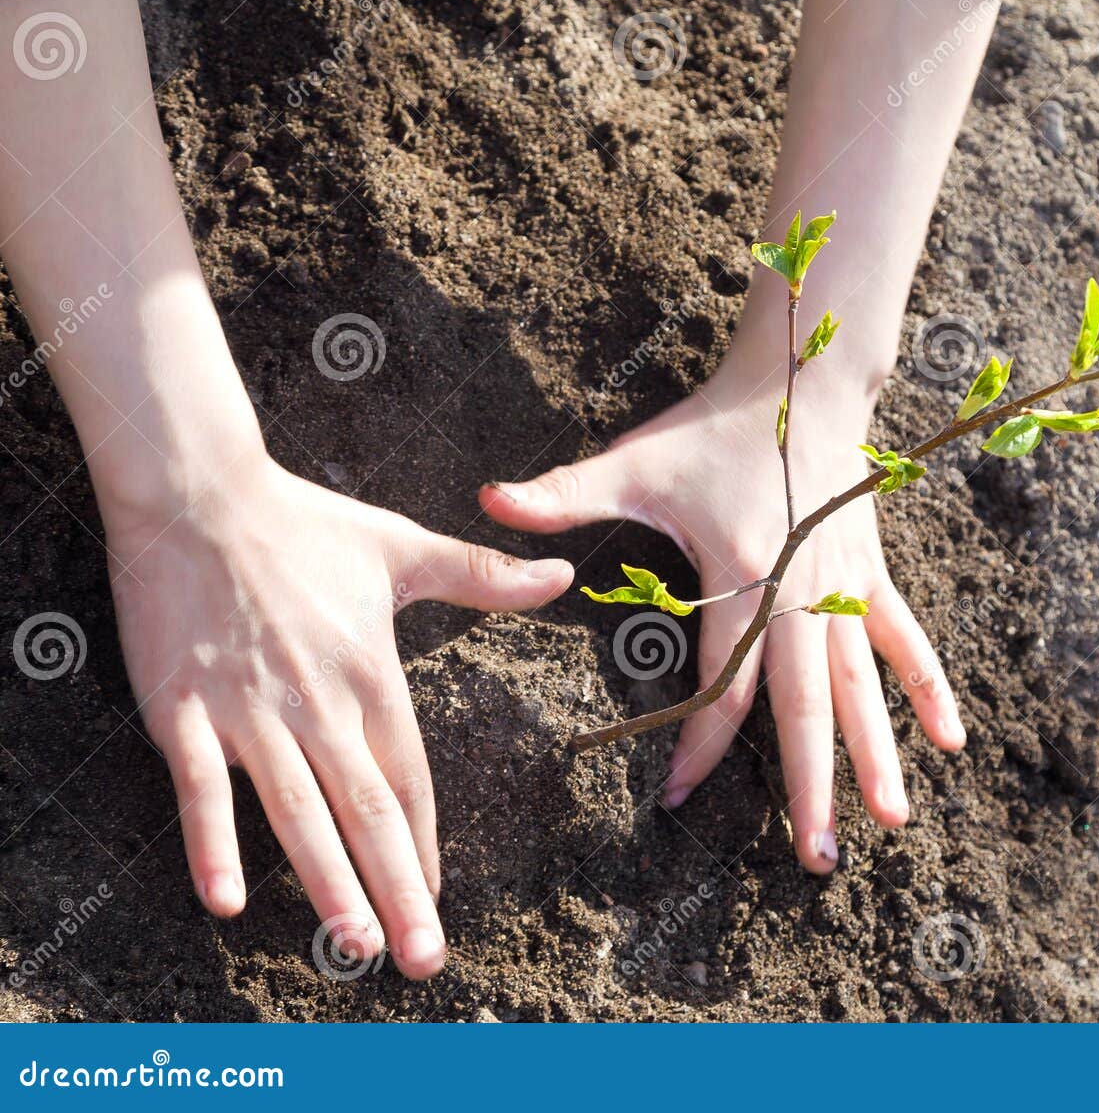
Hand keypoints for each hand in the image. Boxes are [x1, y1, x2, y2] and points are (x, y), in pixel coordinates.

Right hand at [106, 454, 571, 977]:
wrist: (198, 491)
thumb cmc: (303, 524)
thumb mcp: (404, 547)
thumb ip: (484, 576)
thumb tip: (563, 576)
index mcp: (372, 674)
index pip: (409, 780)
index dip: (427, 844)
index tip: (440, 901)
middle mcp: (318, 704)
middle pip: (368, 812)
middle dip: (399, 890)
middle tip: (421, 960)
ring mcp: (249, 711)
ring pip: (298, 812)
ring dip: (328, 883)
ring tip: (356, 944)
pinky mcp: (183, 710)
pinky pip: (200, 790)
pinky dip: (212, 845)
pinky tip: (227, 902)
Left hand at [479, 366, 964, 873]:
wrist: (798, 385)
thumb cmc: (712, 429)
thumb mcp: (634, 461)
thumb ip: (564, 492)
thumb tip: (488, 500)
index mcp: (742, 572)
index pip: (723, 679)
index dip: (701, 741)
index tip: (680, 793)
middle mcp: (800, 589)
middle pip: (805, 703)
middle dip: (810, 783)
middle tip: (817, 856)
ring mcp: (843, 585)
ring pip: (862, 683)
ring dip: (878, 752)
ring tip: (891, 819)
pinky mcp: (869, 574)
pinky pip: (903, 640)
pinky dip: (928, 687)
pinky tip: (953, 739)